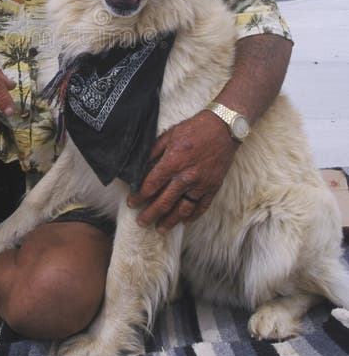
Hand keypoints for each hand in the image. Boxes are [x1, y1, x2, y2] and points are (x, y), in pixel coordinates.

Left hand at [127, 110, 238, 231]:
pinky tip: (184, 221)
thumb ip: (153, 151)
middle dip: (150, 214)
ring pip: (182, 209)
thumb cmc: (194, 129)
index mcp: (173, 162)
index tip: (132, 203)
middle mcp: (186, 177)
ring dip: (170, 221)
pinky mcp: (213, 187)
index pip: (151, 185)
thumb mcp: (169, 135)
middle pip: (164, 202)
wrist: (224, 128)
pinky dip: (192, 216)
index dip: (139, 196)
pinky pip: (202, 207)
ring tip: (160, 228)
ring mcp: (201, 184)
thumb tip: (140, 165)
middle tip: (141, 222)